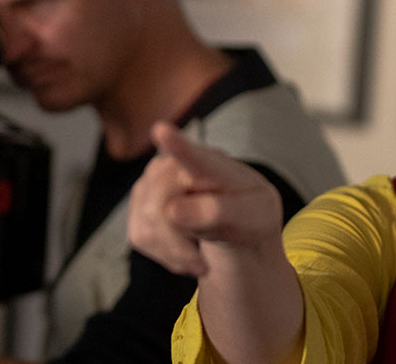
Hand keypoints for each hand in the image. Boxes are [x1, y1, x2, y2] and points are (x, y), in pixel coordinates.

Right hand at [127, 121, 284, 276]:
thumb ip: (222, 213)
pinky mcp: (138, 207)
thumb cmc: (251, 216)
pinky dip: (165, 255)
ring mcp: (152, 184)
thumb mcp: (256, 216)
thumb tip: (174, 211)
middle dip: (179, 244)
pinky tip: (184, 250)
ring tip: (200, 254)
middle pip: (160, 209)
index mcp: (213, 164)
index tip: (161, 130)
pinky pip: (140, 237)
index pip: (194, 156)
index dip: (177, 144)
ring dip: (175, 253)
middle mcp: (175, 166)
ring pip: (147, 227)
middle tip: (205, 264)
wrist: (237, 227)